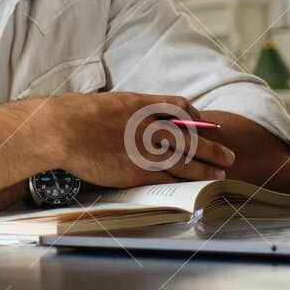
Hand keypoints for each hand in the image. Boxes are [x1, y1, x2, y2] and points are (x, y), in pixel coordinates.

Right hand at [41, 92, 235, 188]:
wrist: (61, 131)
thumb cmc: (75, 115)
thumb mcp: (107, 103)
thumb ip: (126, 111)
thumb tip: (133, 116)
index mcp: (141, 104)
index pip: (179, 107)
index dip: (196, 116)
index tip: (204, 122)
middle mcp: (149, 126)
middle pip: (190, 137)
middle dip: (212, 147)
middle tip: (228, 154)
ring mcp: (144, 150)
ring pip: (185, 160)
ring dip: (205, 168)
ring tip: (220, 173)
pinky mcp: (136, 171)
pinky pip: (166, 178)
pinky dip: (181, 182)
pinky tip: (192, 186)